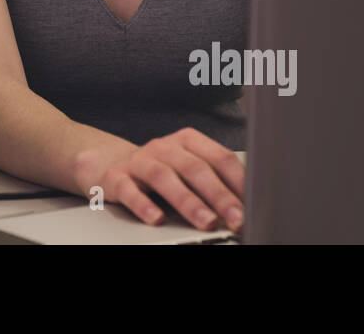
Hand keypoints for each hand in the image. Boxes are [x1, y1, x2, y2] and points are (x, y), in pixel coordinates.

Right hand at [75, 128, 244, 229]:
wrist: (110, 165)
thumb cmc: (161, 170)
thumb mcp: (188, 169)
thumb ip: (214, 181)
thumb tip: (246, 206)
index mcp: (187, 141)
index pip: (219, 157)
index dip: (238, 181)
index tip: (253, 204)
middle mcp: (164, 147)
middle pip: (194, 168)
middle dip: (219, 195)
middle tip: (236, 218)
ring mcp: (139, 161)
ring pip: (164, 177)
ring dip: (188, 202)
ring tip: (206, 222)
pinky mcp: (116, 177)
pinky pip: (129, 190)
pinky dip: (143, 205)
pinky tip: (157, 219)